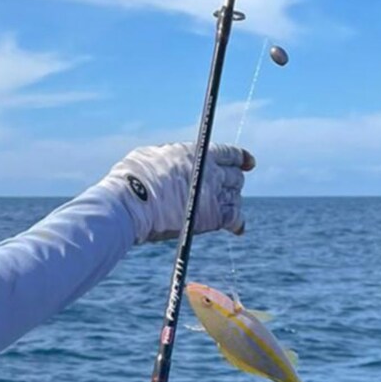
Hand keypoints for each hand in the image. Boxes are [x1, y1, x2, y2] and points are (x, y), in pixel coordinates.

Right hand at [97, 143, 254, 243]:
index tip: (248, 163)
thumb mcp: (152, 155)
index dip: (242, 158)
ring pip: (236, 198)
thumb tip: (170, 160)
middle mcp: (211, 172)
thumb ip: (170, 156)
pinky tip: (238, 229)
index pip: (230, 153)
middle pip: (235, 177)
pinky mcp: (212, 218)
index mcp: (199, 152)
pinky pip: (234, 219)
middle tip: (229, 188)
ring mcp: (213, 195)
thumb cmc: (133, 179)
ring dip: (233, 202)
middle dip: (234, 182)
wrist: (132, 205)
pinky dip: (238, 224)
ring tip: (228, 208)